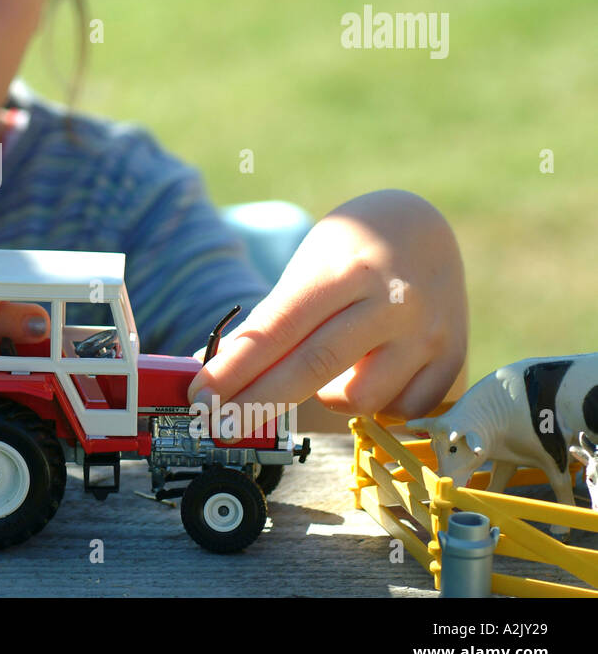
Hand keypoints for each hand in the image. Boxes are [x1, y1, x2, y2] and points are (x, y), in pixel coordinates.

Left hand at [186, 189, 467, 433]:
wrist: (421, 227)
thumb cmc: (349, 252)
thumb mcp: (307, 269)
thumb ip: (273, 323)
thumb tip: (220, 377)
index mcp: (344, 271)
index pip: (278, 329)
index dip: (235, 368)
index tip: (202, 397)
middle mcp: (391, 302)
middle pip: (314, 366)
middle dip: (258, 402)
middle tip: (219, 425)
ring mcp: (427, 334)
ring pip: (359, 398)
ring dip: (326, 397)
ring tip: (327, 370)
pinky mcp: (452, 361)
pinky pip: (399, 411)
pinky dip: (374, 404)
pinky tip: (371, 374)